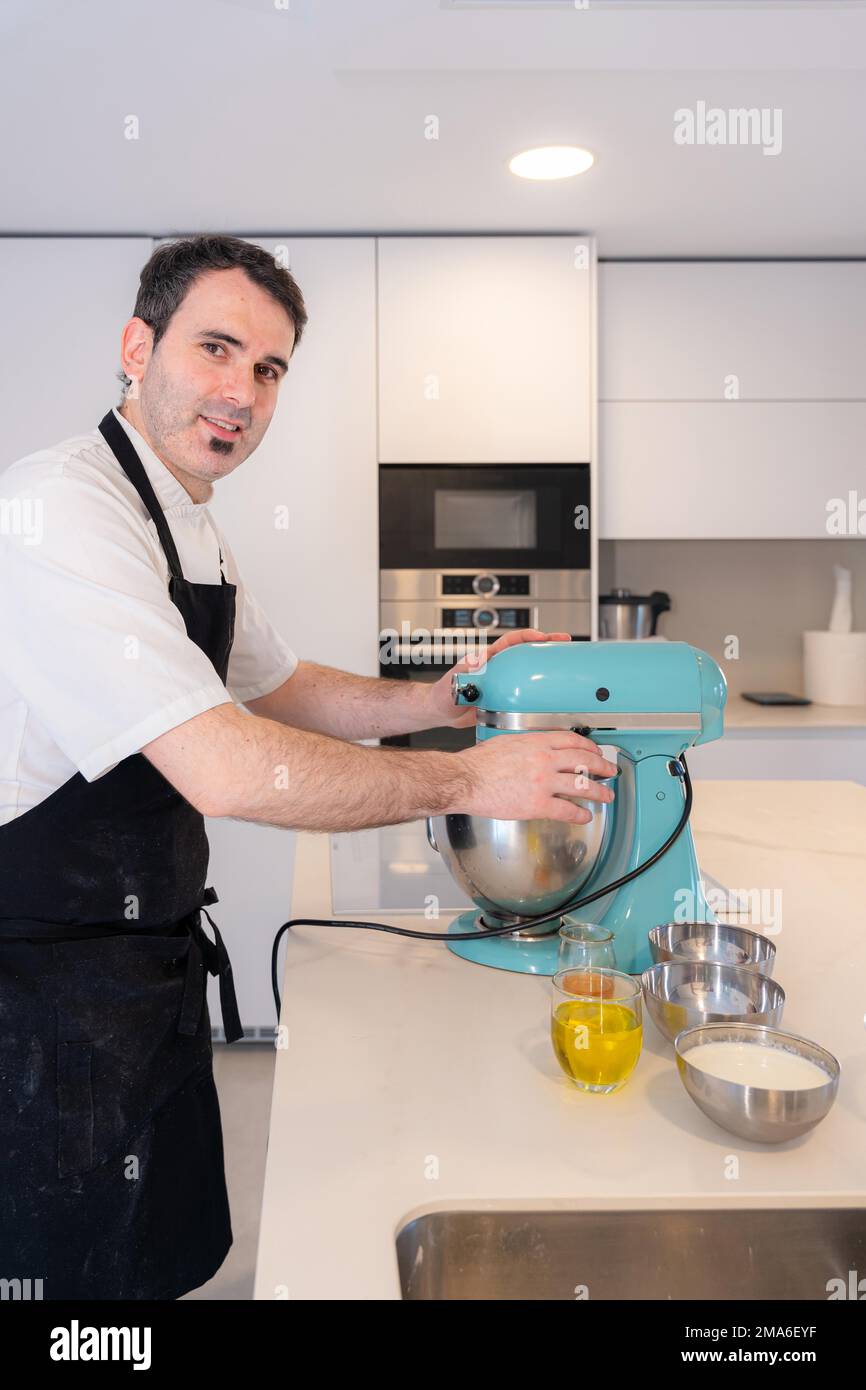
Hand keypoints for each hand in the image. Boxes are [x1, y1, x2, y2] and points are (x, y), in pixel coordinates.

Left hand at [426, 629, 571, 729]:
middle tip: (564, 641)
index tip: (541, 637)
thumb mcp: (451, 684)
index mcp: (485, 659)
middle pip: (524, 650)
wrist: (439, 712)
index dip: (525, 637)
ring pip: (527, 668)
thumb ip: (463, 675)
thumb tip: (477, 663)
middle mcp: (496, 666)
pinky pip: (524, 688)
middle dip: (545, 644)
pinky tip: (550, 690)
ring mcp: (501, 680)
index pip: (509, 642)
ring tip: (565, 660)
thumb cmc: (441, 696)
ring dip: (545, 663)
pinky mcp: (503, 695)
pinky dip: (538, 687)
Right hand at [454, 730, 617, 823]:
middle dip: (602, 766)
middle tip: (611, 771)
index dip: (589, 746)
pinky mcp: (537, 804)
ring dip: (599, 791)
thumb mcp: (506, 742)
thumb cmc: (478, 763)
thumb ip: (526, 745)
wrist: (466, 780)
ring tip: (607, 795)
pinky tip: (585, 816)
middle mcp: (545, 760)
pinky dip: (579, 814)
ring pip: (582, 786)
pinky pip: (566, 810)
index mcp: (537, 743)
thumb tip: (534, 750)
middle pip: (584, 761)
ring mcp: (543, 783)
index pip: (572, 740)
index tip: (595, 751)